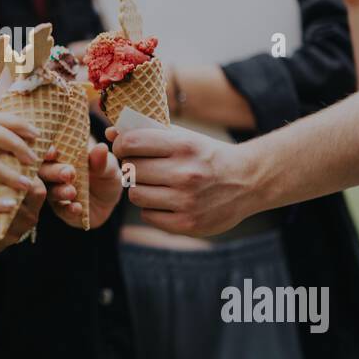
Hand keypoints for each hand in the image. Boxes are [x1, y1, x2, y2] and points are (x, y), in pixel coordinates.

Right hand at [44, 142, 121, 228]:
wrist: (111, 200)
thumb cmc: (105, 175)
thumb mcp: (108, 166)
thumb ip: (101, 160)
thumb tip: (101, 148)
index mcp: (61, 156)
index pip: (49, 152)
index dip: (48, 151)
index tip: (53, 152)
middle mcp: (53, 174)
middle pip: (44, 171)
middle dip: (54, 172)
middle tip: (68, 173)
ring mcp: (55, 192)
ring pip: (50, 191)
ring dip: (60, 191)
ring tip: (72, 192)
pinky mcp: (62, 210)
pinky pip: (61, 210)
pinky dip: (68, 209)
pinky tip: (77, 208)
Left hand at [108, 125, 256, 236]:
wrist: (248, 181)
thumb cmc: (207, 155)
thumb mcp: (184, 137)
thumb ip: (148, 134)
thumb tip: (110, 134)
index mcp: (184, 146)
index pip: (131, 143)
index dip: (121, 145)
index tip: (124, 148)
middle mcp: (186, 174)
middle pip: (131, 170)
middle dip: (130, 167)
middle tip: (141, 167)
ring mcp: (187, 201)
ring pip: (135, 195)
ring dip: (139, 189)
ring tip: (154, 184)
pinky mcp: (188, 224)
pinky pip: (148, 215)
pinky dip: (151, 209)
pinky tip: (165, 201)